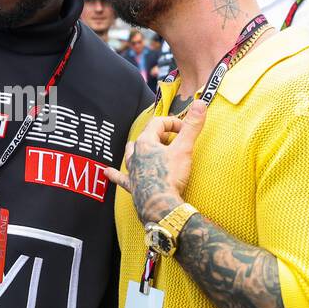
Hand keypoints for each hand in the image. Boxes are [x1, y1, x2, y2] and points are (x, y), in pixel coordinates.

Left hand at [105, 99, 206, 224]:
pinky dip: (115, 174)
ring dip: (140, 150)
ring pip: (131, 153)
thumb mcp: (184, 148)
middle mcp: (136, 154)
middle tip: (175, 142)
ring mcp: (132, 170)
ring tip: (146, 150)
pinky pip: (121, 178)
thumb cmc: (170, 176)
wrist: (160, 205)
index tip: (186, 130)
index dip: (173, 123)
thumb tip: (201, 102)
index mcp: (146, 142)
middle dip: (160, 136)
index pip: (158, 123)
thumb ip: (192, 126)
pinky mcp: (133, 186)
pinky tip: (107, 172)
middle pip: (145, 137)